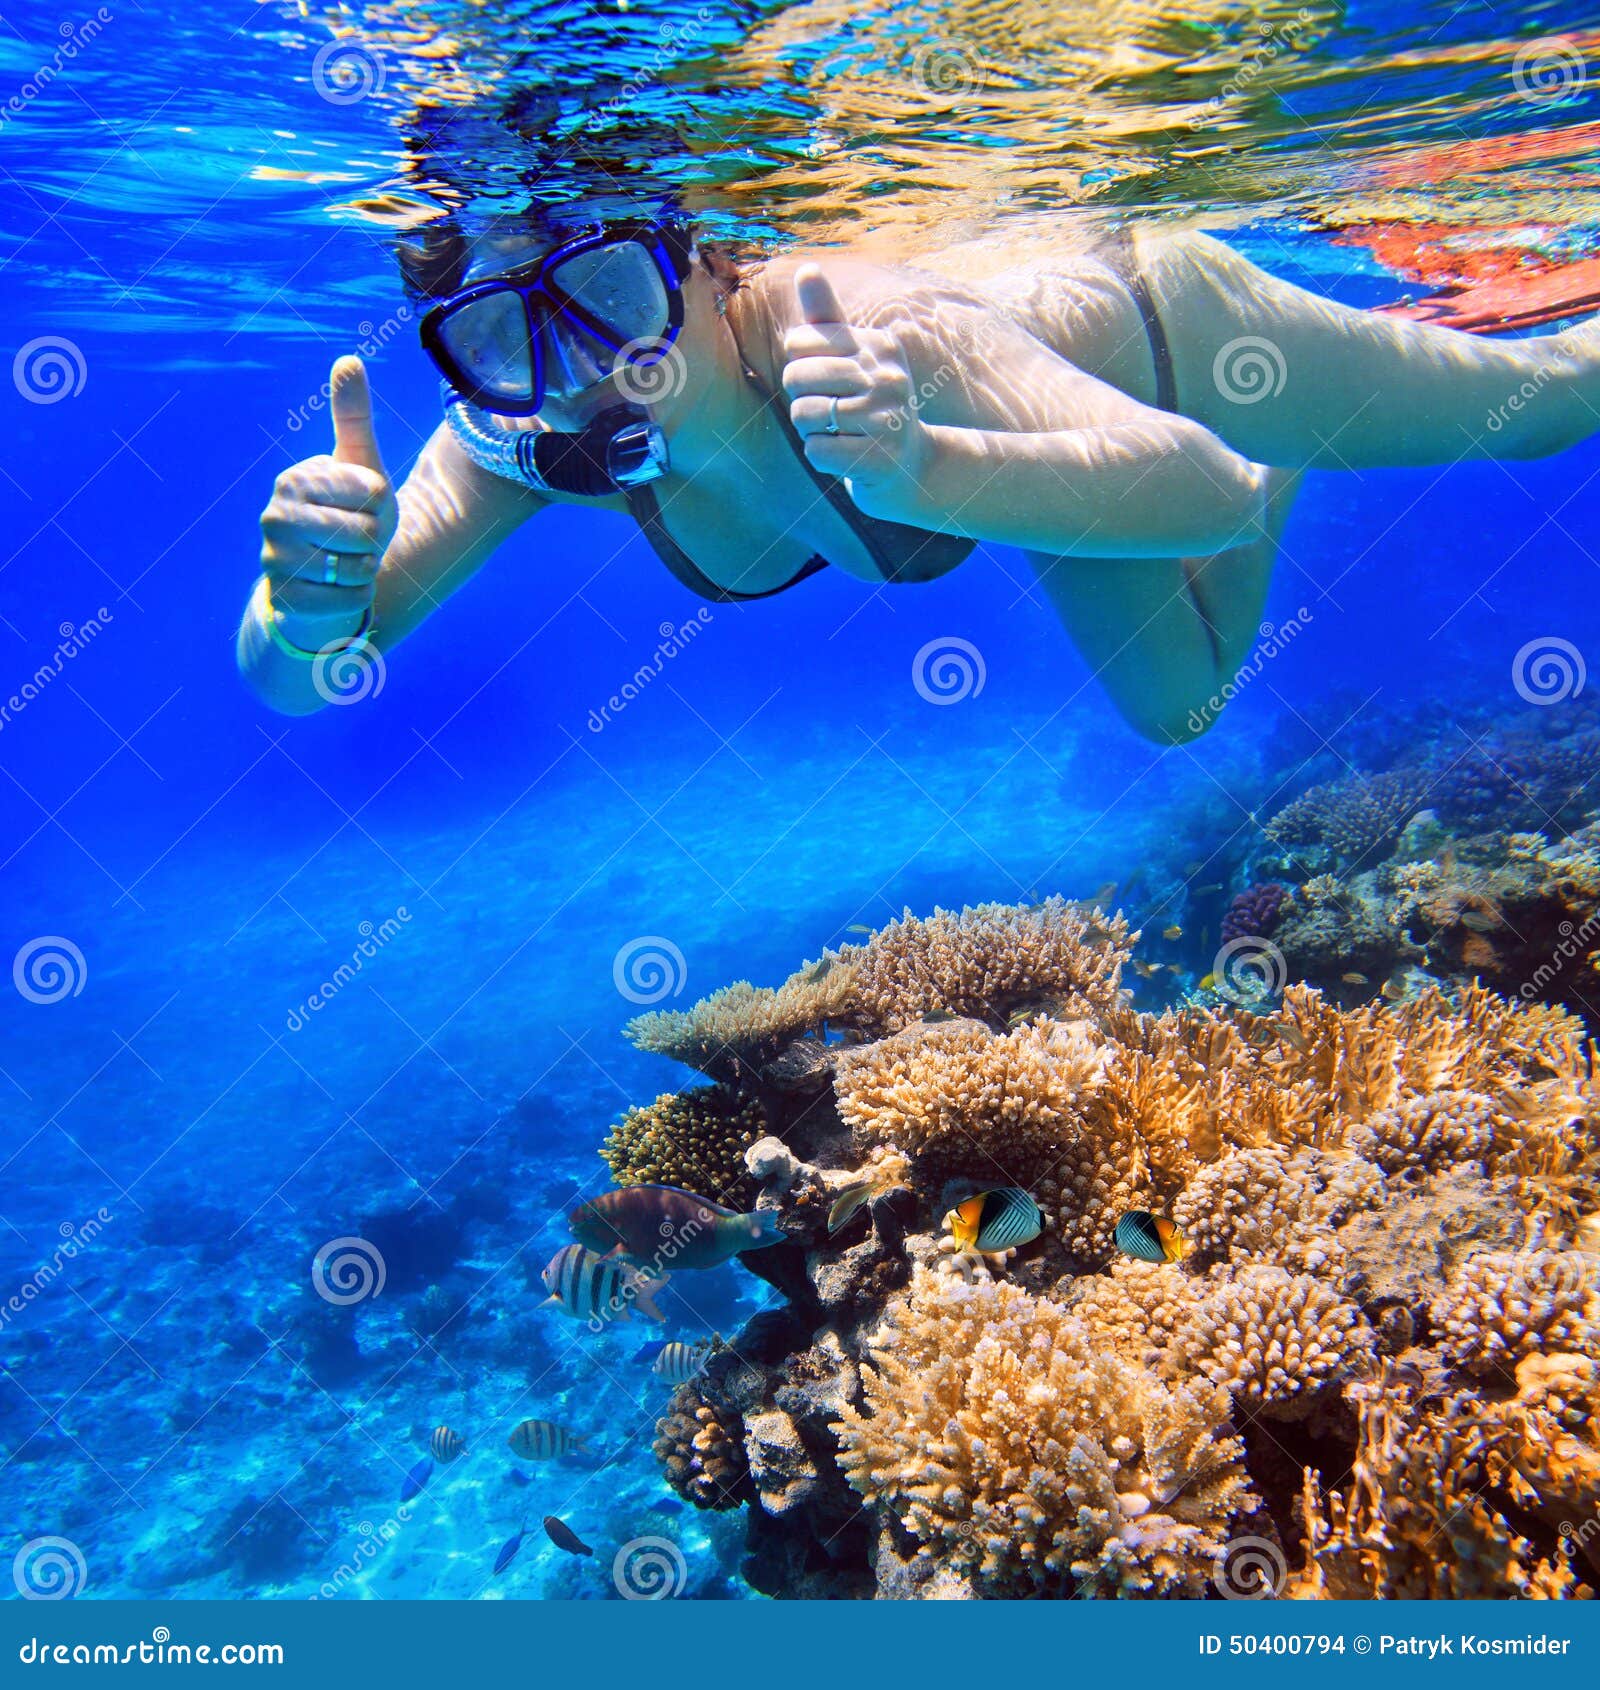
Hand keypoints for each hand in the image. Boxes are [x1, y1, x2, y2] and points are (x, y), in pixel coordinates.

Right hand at [259, 356, 397, 643]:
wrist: (328, 581)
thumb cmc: (351, 518)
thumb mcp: (362, 468)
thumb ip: (354, 417)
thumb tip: (348, 358)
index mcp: (295, 479)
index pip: (373, 491)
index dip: (381, 506)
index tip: (361, 509)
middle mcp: (274, 514)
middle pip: (365, 532)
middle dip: (373, 542)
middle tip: (353, 542)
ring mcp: (273, 558)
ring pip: (357, 567)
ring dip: (366, 572)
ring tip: (346, 565)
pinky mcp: (283, 598)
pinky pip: (347, 600)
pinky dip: (356, 599)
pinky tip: (339, 591)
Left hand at [781, 266, 931, 524]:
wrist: (910, 467)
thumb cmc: (870, 407)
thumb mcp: (853, 357)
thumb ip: (827, 317)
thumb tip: (806, 268)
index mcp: (880, 345)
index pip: (800, 341)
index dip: (798, 366)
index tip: (824, 382)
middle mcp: (888, 378)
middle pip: (798, 377)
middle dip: (800, 400)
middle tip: (826, 413)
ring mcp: (887, 419)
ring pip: (805, 415)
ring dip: (810, 431)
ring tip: (836, 433)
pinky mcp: (879, 458)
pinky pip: (817, 451)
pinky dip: (820, 457)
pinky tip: (844, 455)